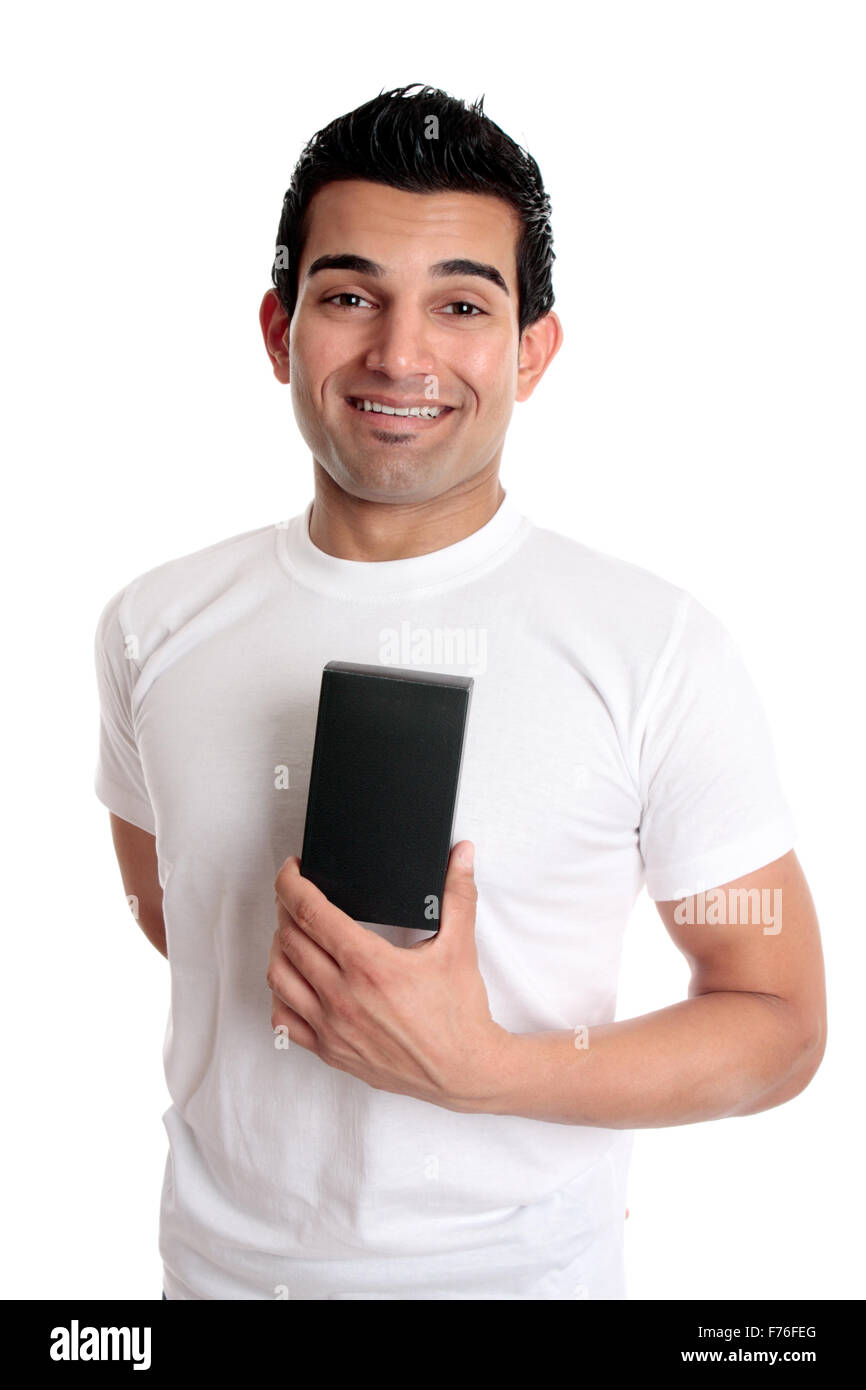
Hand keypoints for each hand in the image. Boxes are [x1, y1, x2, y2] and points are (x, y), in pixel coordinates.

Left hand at [268, 841, 508, 1111]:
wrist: (464, 1071)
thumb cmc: (459, 1013)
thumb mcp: (460, 946)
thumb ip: (458, 893)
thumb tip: (461, 854)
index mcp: (369, 964)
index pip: (310, 912)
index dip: (291, 883)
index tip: (291, 869)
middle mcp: (342, 996)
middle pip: (288, 938)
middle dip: (286, 907)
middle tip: (297, 894)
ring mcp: (331, 1026)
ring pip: (278, 976)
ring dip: (279, 946)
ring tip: (293, 932)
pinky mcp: (330, 1050)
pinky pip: (283, 1019)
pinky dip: (280, 993)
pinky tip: (294, 979)